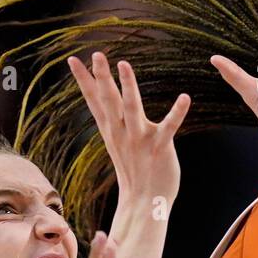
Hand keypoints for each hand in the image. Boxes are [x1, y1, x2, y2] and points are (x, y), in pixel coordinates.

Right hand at [67, 53, 189, 202]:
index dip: (83, 80)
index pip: (94, 100)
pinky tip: (185, 97)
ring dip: (128, 86)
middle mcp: (122, 133)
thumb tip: (103, 103)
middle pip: (108, 100)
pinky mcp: (160, 147)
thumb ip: (112, 120)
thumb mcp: (117, 142)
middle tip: (96, 54)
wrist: (144, 203)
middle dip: (102, 77)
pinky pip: (169, 127)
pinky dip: (177, 112)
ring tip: (123, 65)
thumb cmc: (134, 170)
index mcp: (112, 130)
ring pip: (131, 109)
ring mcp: (140, 140)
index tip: (73, 59)